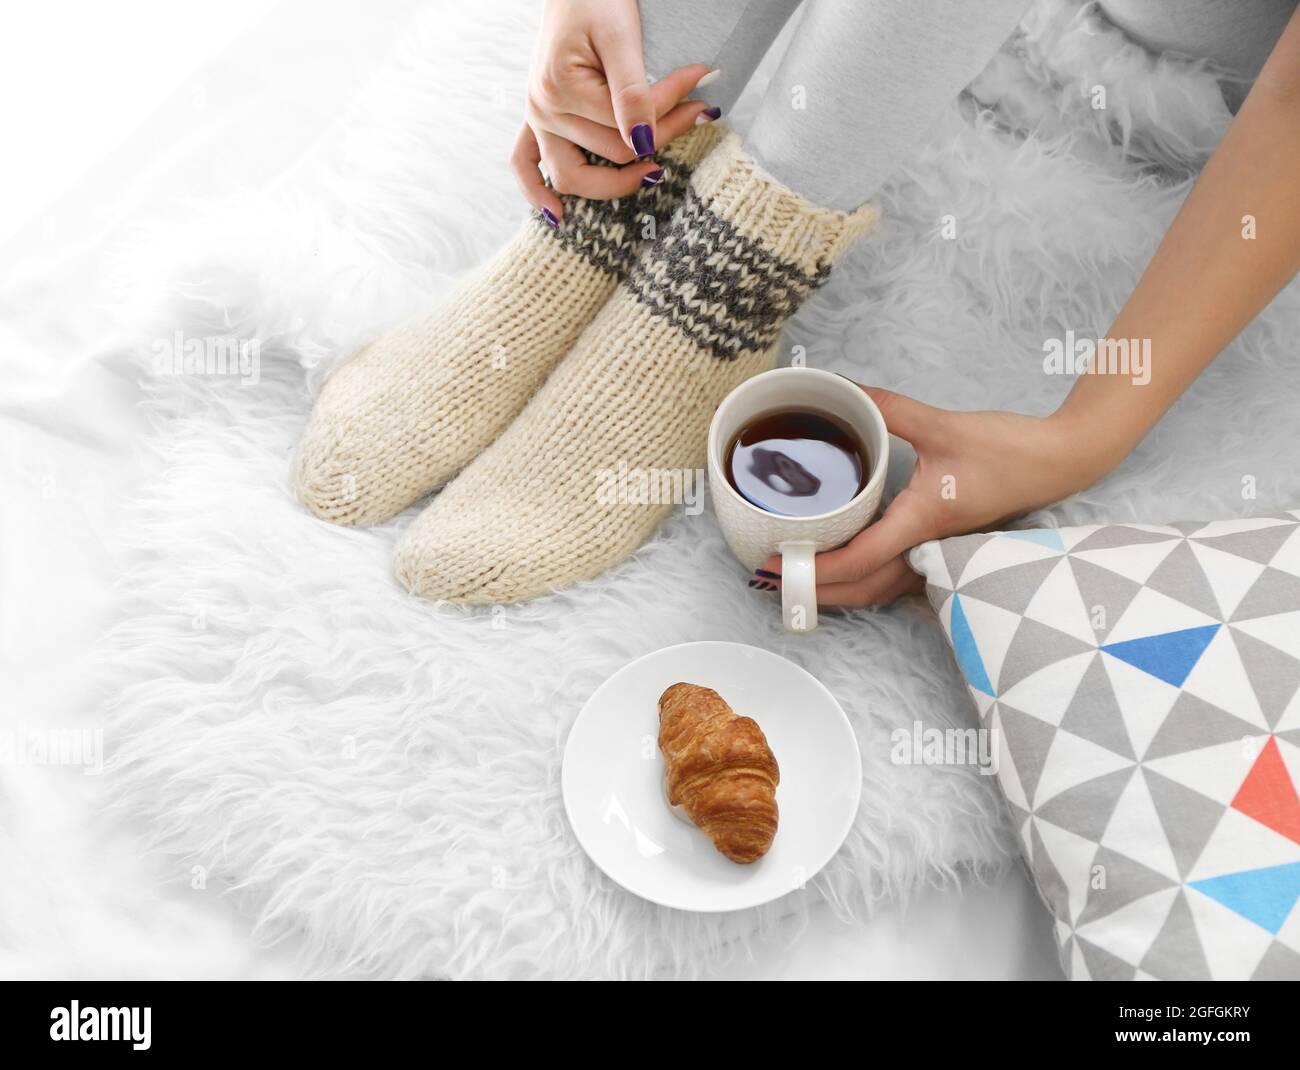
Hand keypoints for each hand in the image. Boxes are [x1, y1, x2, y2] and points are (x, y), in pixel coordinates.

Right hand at [515, 0, 716, 217]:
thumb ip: (632, 93)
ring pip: (576, 176)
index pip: (627, 126)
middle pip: (611, 153)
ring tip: (656, 171)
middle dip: (662, 133)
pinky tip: (558, 216)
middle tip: (700, 111)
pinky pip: (525, 165)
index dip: (671, 107)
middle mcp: (543, 111)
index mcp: (559, 90)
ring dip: (618, 179)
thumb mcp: (620, 37)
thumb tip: (644, 145)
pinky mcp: (538, 120)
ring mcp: (537, 119)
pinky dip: (537, 192)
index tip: (704, 79)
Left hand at [756, 386, 1108, 608]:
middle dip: (817, 590)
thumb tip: (845, 389)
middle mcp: (928, 547)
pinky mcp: (946, 548)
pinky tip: (844, 570)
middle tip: (773, 579)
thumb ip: (889, 409)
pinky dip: (865, 582)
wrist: (1060, 462)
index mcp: (922, 522)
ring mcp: (939, 553)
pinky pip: (897, 578)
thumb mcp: (942, 424)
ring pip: (880, 590)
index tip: (780, 564)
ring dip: (840, 591)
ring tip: (799, 579)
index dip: (816, 568)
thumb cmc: (1008, 449)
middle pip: (863, 589)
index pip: (860, 559)